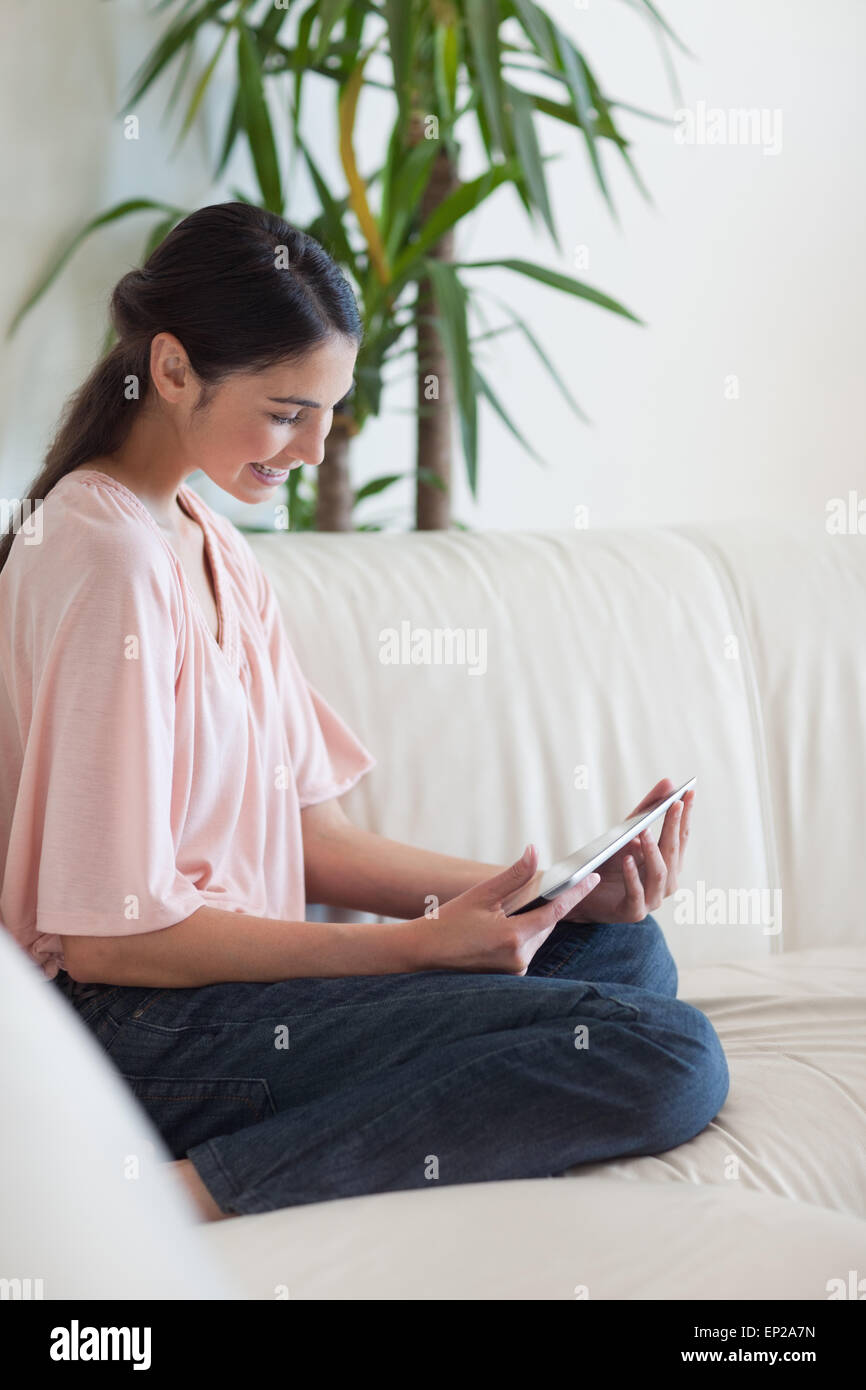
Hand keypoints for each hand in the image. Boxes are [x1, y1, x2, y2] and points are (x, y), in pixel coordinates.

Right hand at [414, 845, 599, 975]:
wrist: (423, 953)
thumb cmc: (448, 921)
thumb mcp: (481, 894)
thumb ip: (513, 875)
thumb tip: (534, 852)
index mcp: (513, 936)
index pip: (556, 912)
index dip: (577, 892)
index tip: (593, 877)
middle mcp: (519, 957)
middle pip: (547, 924)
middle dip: (549, 904)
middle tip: (549, 883)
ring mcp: (515, 970)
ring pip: (537, 936)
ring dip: (535, 920)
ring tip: (518, 906)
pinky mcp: (510, 975)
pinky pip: (527, 948)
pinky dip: (524, 933)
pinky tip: (507, 924)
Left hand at [562, 777, 693, 924]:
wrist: (581, 892)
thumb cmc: (609, 861)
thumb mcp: (628, 832)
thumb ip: (648, 810)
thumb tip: (668, 783)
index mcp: (669, 865)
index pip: (681, 838)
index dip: (685, 816)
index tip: (689, 793)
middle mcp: (665, 883)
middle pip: (673, 853)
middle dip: (674, 828)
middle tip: (674, 805)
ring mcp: (651, 899)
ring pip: (659, 874)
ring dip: (653, 852)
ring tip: (644, 833)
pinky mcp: (633, 912)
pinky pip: (636, 893)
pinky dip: (632, 876)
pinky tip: (627, 859)